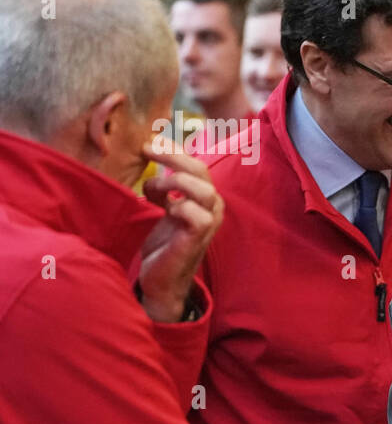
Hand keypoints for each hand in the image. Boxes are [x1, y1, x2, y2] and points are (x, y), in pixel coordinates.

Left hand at [137, 140, 223, 321]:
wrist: (159, 279)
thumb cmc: (161, 244)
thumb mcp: (162, 207)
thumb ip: (165, 186)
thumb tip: (149, 155)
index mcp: (204, 198)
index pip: (195, 164)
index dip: (174, 150)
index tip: (148, 144)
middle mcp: (212, 208)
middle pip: (200, 171)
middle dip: (172, 156)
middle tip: (146, 150)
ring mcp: (209, 223)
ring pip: (204, 190)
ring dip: (175, 182)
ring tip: (153, 188)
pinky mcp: (198, 238)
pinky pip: (198, 215)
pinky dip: (180, 208)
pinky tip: (165, 211)